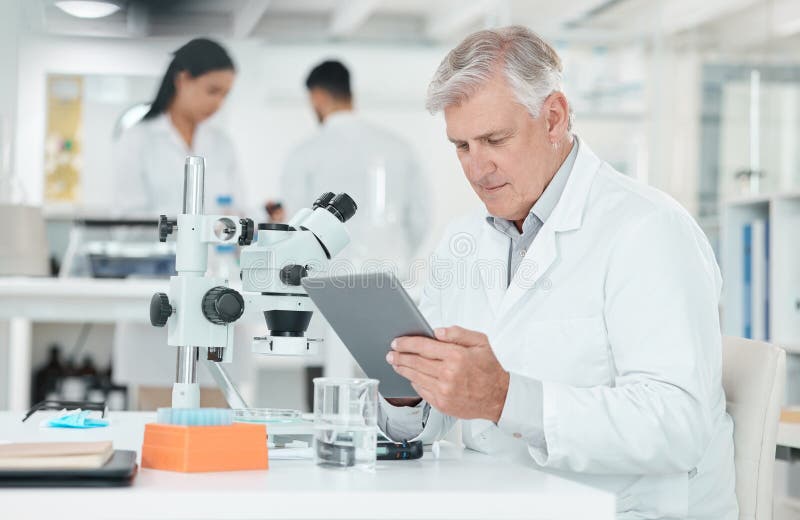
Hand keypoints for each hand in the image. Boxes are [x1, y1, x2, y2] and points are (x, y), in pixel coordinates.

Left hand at [386, 326, 509, 422]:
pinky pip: (421, 391)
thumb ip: (457, 333)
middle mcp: (448, 374)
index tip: (397, 342)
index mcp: (456, 356)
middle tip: (391, 353)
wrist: (499, 397)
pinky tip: (411, 377)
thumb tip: (436, 332)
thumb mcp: (480, 342)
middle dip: (399, 356)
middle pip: (415, 362)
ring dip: (403, 369)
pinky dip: (414, 382)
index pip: (423, 346)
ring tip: (396, 364)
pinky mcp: (442, 404)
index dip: (406, 343)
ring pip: (415, 377)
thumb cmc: (489, 368)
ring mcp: (444, 390)